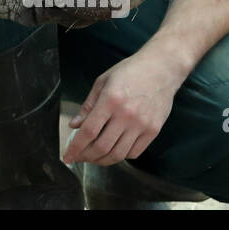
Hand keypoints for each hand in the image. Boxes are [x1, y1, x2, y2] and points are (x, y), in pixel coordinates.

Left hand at [61, 48, 185, 165]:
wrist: (161, 69)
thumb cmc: (129, 72)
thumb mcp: (102, 81)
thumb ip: (88, 105)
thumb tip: (74, 125)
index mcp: (110, 100)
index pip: (89, 131)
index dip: (76, 147)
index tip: (67, 156)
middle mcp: (126, 115)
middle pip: (102, 146)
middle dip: (86, 156)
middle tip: (79, 157)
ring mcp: (142, 125)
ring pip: (118, 154)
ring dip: (102, 160)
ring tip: (94, 157)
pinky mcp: (153, 131)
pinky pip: (134, 152)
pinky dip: (121, 156)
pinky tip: (113, 151)